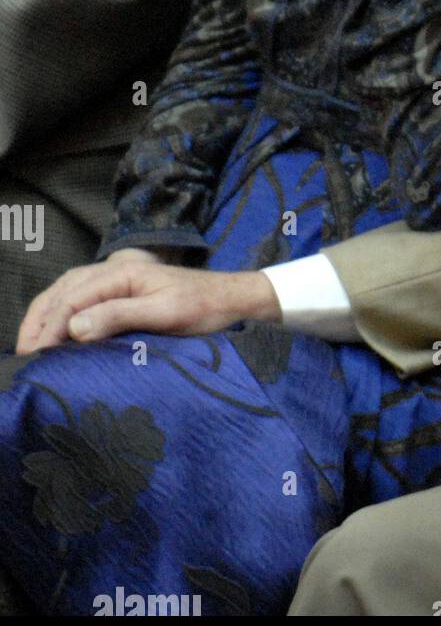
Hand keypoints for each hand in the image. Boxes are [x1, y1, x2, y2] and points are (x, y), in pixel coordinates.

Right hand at [15, 253, 278, 352]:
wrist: (232, 298)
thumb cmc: (203, 308)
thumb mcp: (165, 314)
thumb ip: (120, 317)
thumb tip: (73, 327)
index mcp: (123, 273)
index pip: (73, 298)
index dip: (51, 326)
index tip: (36, 354)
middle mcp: (116, 271)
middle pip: (64, 290)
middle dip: (39, 319)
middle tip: (23, 353)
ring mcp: (119, 279)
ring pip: (69, 291)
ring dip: (46, 314)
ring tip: (30, 343)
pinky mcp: (124, 291)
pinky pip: (83, 296)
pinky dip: (62, 311)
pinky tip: (57, 330)